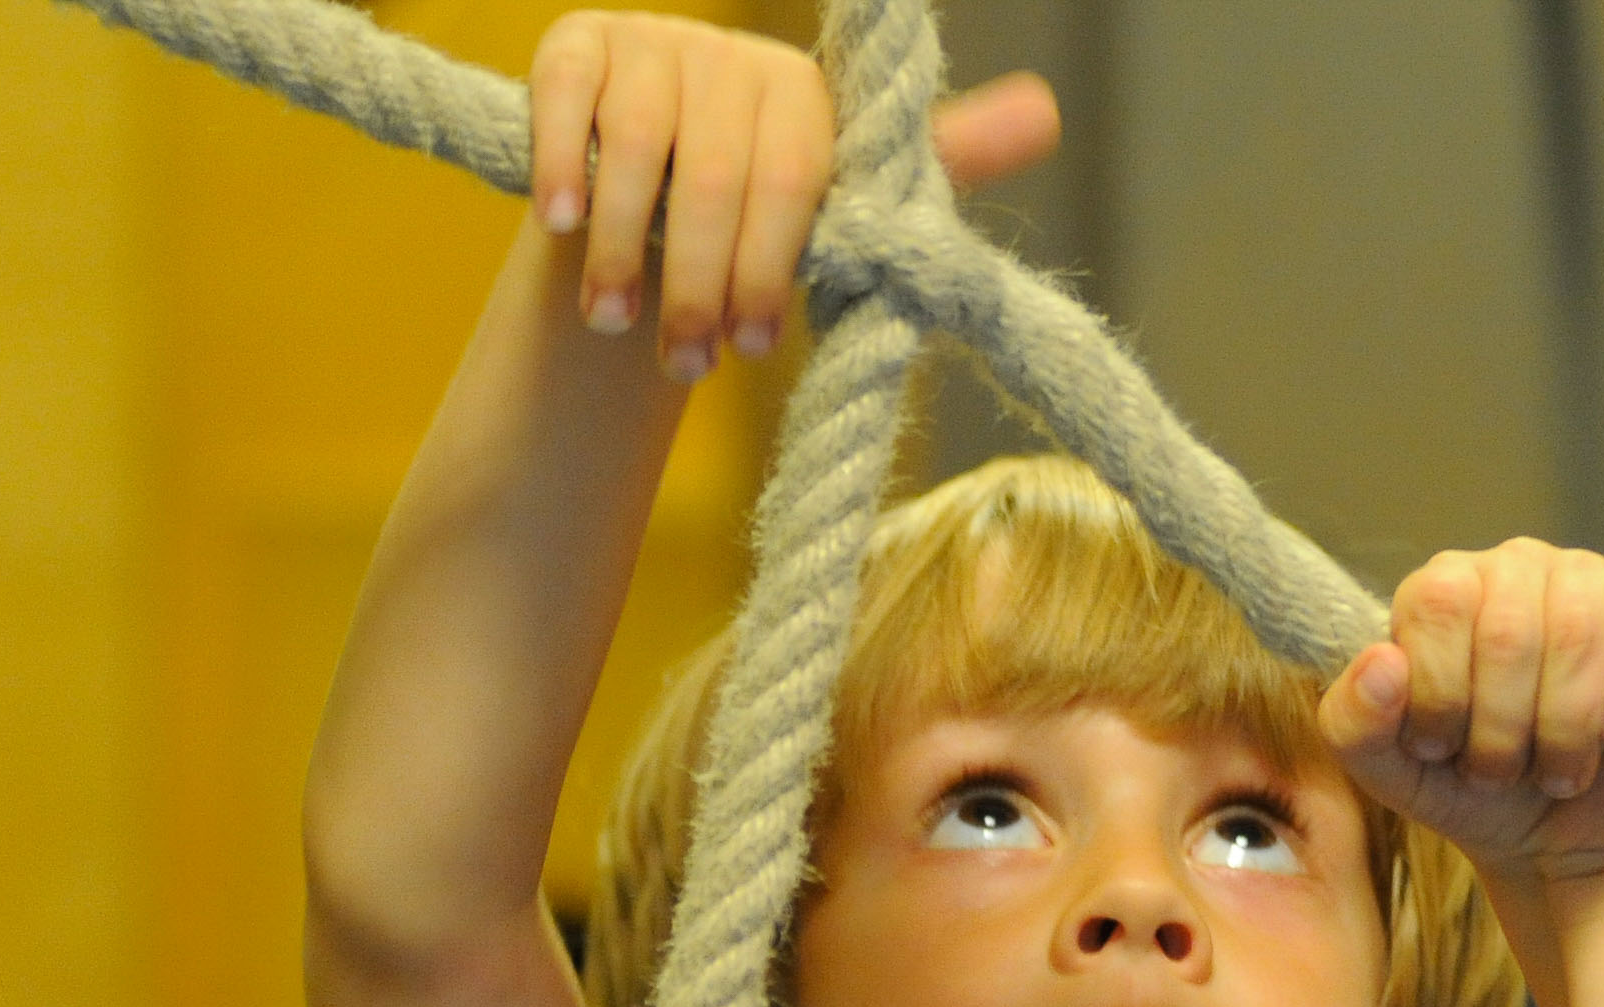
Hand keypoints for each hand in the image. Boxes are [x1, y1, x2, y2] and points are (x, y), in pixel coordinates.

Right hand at [528, 13, 1060, 380]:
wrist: (653, 199)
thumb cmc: (763, 216)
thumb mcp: (849, 201)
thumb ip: (935, 163)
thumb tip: (1046, 111)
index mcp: (806, 92)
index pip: (795, 180)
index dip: (771, 269)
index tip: (751, 349)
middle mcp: (732, 53)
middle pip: (716, 178)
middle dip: (699, 284)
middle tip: (687, 365)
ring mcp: (652, 44)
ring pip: (639, 149)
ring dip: (620, 247)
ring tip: (614, 324)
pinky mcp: (577, 44)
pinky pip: (567, 103)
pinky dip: (562, 167)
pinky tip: (557, 226)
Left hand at [1320, 540, 1603, 881]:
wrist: (1558, 833)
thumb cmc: (1465, 787)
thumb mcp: (1389, 772)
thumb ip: (1353, 722)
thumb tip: (1383, 663)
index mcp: (1440, 590)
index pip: (1437, 605)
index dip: (1442, 695)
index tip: (1442, 748)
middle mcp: (1511, 567)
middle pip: (1509, 631)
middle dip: (1502, 730)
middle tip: (1500, 773)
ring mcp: (1584, 576)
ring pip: (1579, 632)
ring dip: (1563, 730)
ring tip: (1553, 770)